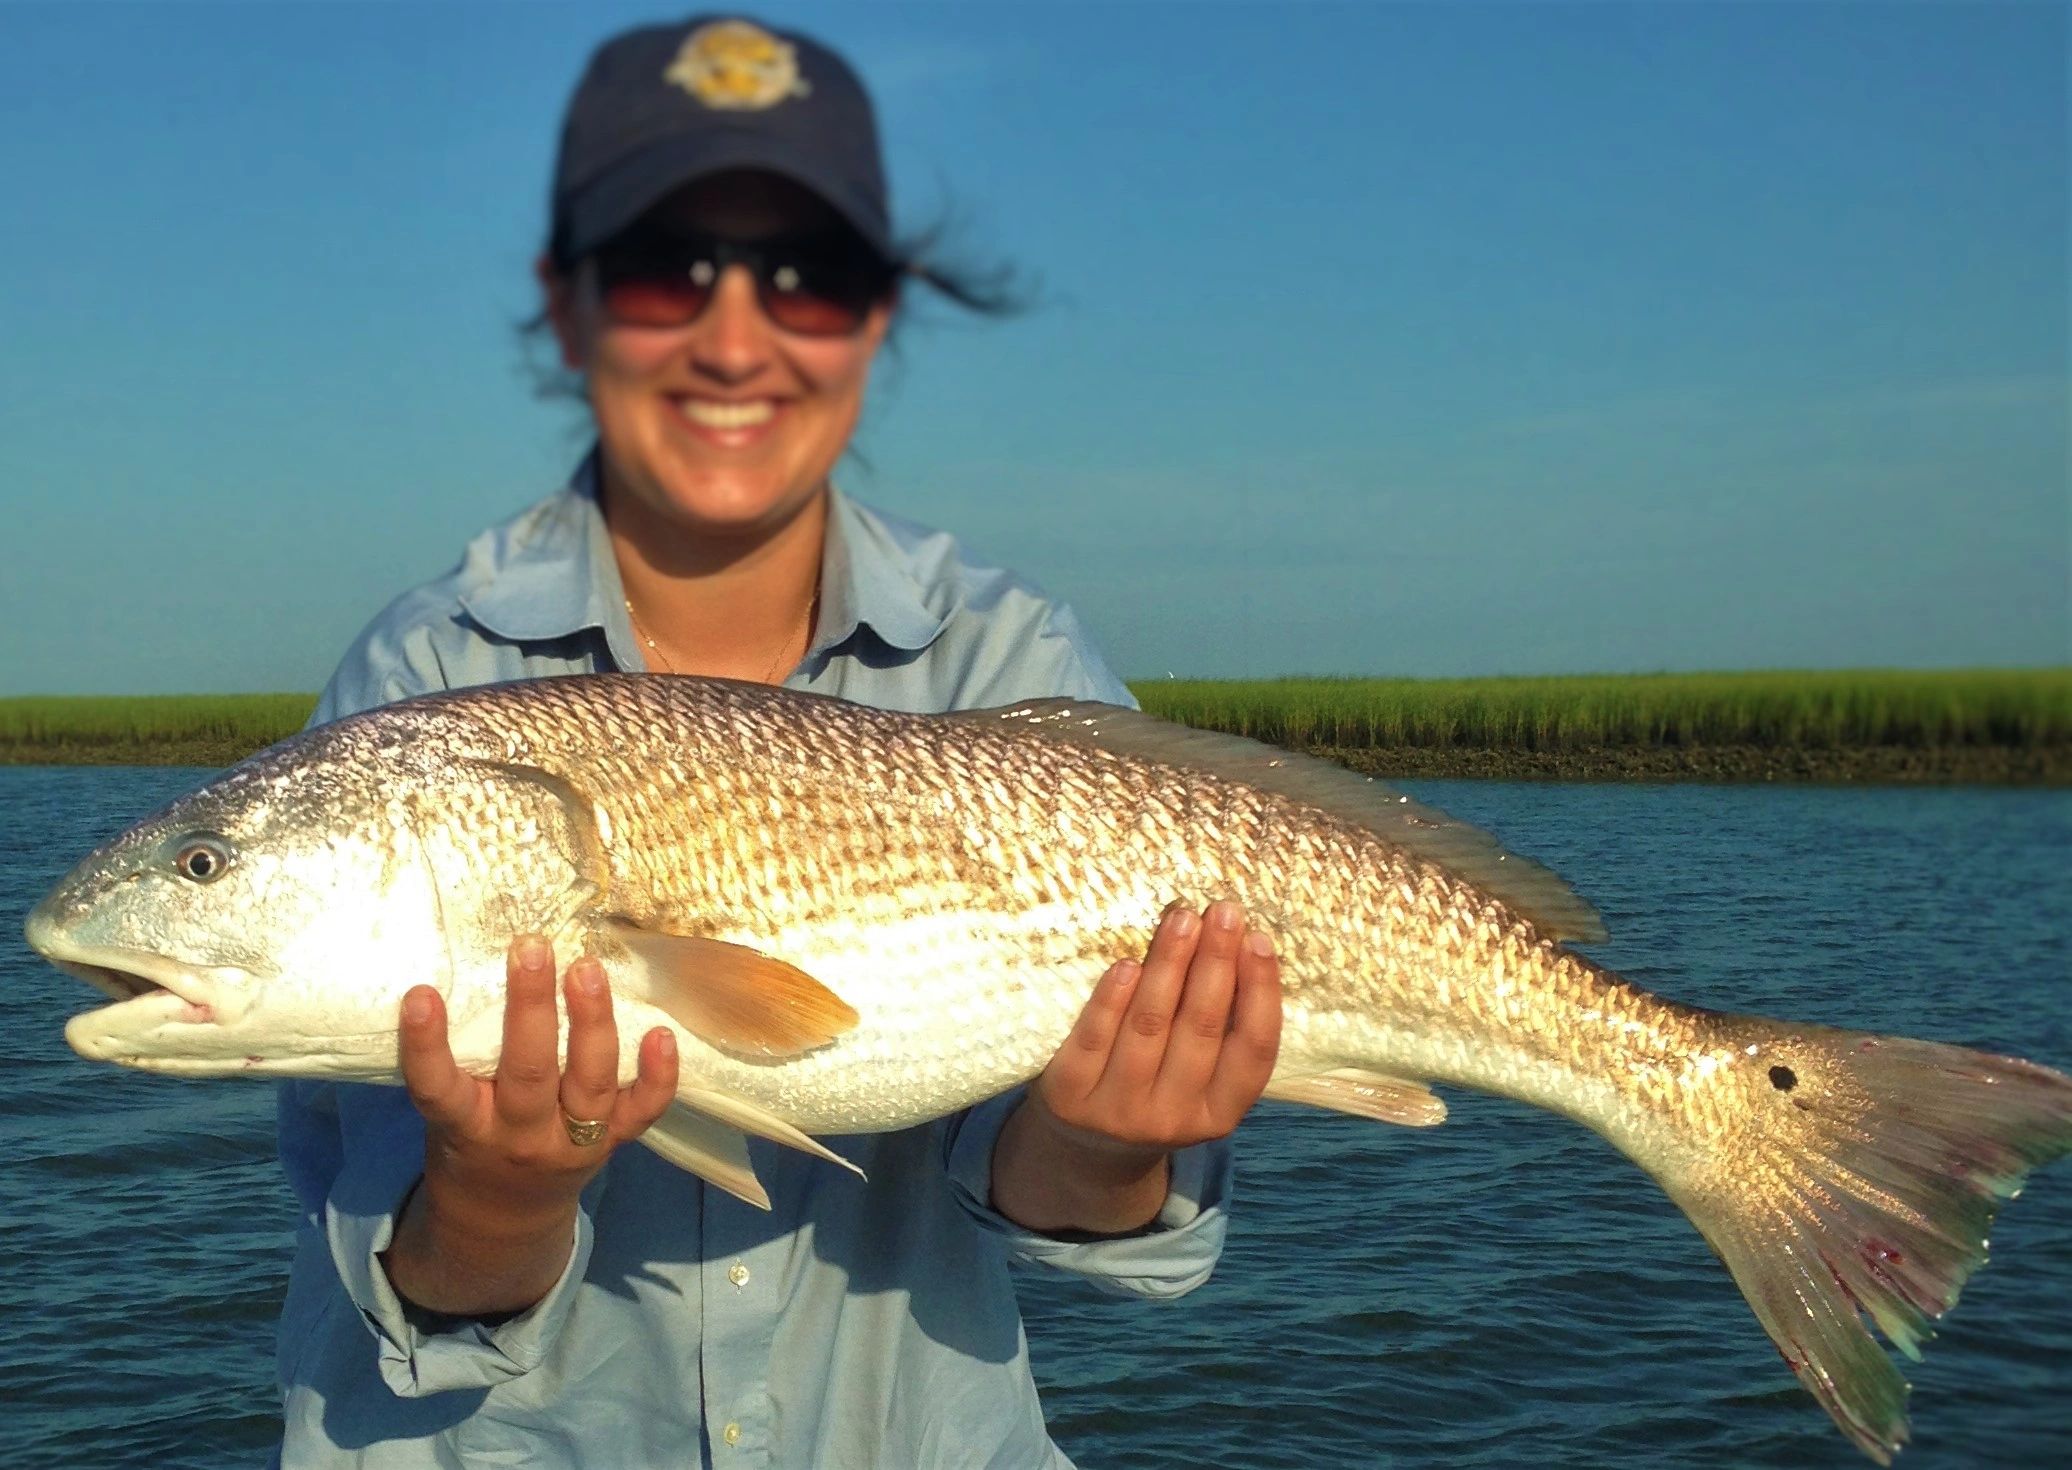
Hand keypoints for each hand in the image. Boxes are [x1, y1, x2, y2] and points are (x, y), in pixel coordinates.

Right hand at [382, 935, 677, 1316]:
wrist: (501, 1221)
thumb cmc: (468, 1143)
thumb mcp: (448, 1113)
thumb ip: (459, 1061)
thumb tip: (465, 969)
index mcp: (464, 1128)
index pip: (438, 1088)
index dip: (428, 1045)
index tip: (421, 994)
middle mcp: (519, 1137)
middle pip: (528, 1074)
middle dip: (531, 1009)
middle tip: (532, 949)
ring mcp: (572, 1143)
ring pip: (588, 1086)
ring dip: (593, 1023)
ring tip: (588, 969)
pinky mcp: (612, 1144)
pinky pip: (641, 1112)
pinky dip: (658, 1076)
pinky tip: (662, 1033)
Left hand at [992, 900, 1282, 1234]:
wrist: (1083, 1150)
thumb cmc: (1156, 1090)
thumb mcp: (1198, 1083)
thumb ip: (1219, 1030)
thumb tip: (1238, 942)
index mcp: (1220, 1115)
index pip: (1253, 1051)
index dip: (1261, 993)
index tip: (1260, 940)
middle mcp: (1173, 1119)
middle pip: (1201, 1029)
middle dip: (1215, 962)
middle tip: (1222, 910)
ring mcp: (1119, 1110)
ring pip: (1150, 1026)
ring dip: (1169, 966)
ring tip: (1181, 918)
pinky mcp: (1068, 1095)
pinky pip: (1094, 1038)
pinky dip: (1112, 999)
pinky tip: (1128, 963)